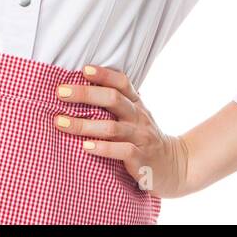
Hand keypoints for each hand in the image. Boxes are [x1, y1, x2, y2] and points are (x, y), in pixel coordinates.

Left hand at [52, 64, 190, 198]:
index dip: (104, 74)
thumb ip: (116, 104)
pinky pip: (123, 151)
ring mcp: (141, 138)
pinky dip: (103, 148)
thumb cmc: (145, 138)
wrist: (176, 166)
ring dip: (84, 124)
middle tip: (61, 93)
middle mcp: (138, 118)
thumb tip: (80, 88)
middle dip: (85, 94)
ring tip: (61, 122)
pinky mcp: (142, 160)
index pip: (122, 82)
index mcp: (136, 104)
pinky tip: (86, 147)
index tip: (83, 69)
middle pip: (113, 99)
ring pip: (112, 127)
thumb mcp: (135, 116)